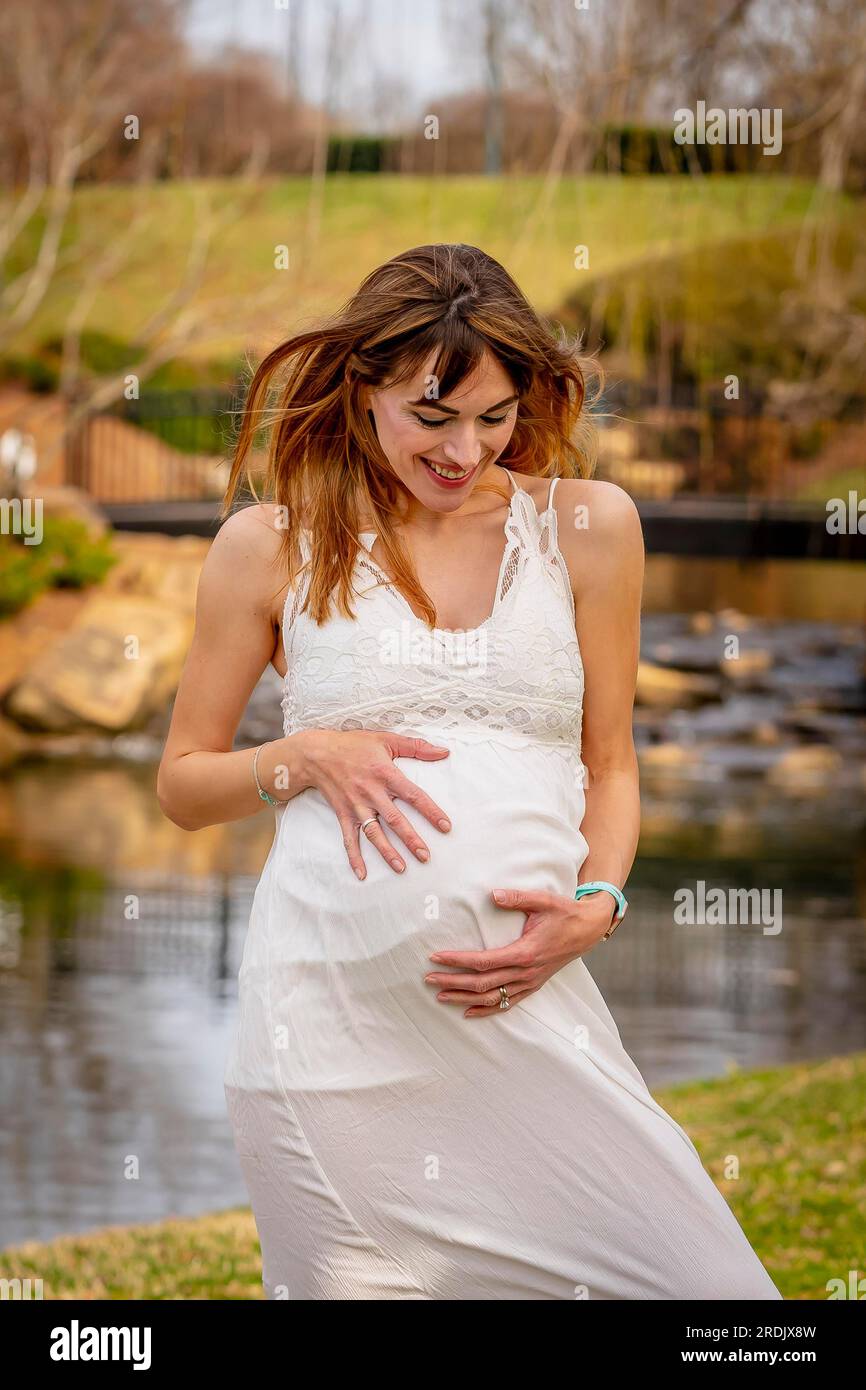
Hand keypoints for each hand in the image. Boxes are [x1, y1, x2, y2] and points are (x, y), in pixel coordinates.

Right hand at [293, 729, 451, 878]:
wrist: (317, 753)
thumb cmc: (354, 745)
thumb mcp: (386, 739)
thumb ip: (416, 747)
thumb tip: (444, 752)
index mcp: (385, 773)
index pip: (413, 795)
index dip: (430, 811)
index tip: (445, 826)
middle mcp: (371, 792)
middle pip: (394, 820)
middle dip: (411, 839)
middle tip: (425, 856)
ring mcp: (356, 805)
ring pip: (374, 833)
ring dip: (387, 852)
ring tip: (401, 868)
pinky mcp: (343, 814)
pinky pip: (349, 839)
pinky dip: (354, 857)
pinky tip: (362, 874)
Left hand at [424, 886, 615, 1017]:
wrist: (589, 929)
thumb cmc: (564, 912)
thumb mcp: (543, 900)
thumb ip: (517, 897)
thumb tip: (492, 895)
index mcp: (525, 952)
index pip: (483, 962)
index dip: (458, 961)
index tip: (436, 957)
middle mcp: (526, 973)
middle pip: (482, 984)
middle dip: (453, 982)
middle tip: (428, 978)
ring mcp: (530, 982)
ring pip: (492, 998)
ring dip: (464, 999)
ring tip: (440, 996)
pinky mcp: (533, 986)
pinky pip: (507, 1003)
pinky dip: (486, 1010)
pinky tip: (467, 1012)